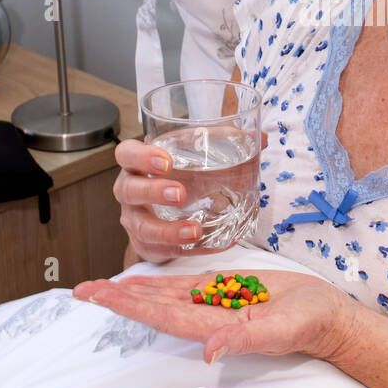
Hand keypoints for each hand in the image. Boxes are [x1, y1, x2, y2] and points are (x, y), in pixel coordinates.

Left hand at [72, 267, 358, 364]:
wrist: (327, 316)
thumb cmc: (309, 324)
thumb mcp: (281, 330)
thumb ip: (245, 340)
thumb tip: (208, 351)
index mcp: (213, 327)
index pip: (161, 316)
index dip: (128, 305)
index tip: (98, 297)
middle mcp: (205, 317)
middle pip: (152, 306)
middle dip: (116, 299)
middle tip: (80, 291)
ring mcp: (213, 304)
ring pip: (162, 296)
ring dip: (130, 291)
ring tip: (97, 286)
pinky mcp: (224, 290)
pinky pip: (184, 286)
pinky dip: (158, 281)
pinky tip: (139, 277)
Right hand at [113, 132, 267, 263]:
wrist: (166, 212)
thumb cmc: (180, 176)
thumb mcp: (196, 156)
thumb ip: (225, 143)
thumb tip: (260, 137)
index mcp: (138, 163)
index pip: (126, 154)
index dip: (141, 156)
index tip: (166, 161)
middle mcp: (130, 191)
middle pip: (128, 189)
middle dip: (152, 192)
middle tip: (180, 194)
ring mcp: (135, 220)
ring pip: (141, 227)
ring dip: (167, 230)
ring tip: (195, 230)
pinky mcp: (146, 245)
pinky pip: (162, 250)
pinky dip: (187, 249)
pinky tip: (210, 244)